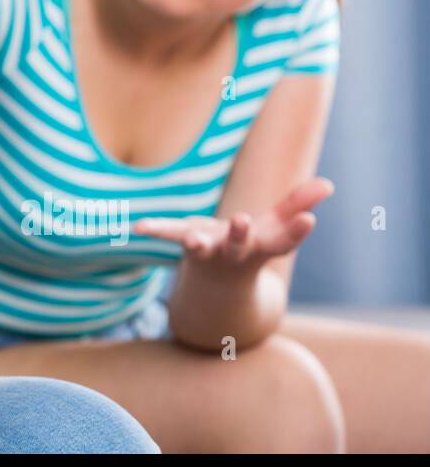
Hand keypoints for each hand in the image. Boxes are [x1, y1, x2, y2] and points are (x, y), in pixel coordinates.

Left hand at [133, 176, 334, 274]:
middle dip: (239, 234)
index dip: (297, 230)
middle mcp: (236, 252)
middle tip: (240, 220)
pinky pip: (168, 236)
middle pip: (240, 245)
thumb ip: (298, 205)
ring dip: (198, 243)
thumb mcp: (277, 227)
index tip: (310, 219)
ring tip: (192, 238)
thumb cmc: (253, 246)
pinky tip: (138, 227)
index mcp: (264, 247)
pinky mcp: (185, 242)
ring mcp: (209, 250)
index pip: (285, 240)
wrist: (219, 282)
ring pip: (203, 249)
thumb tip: (328, 184)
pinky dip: (155, 230)